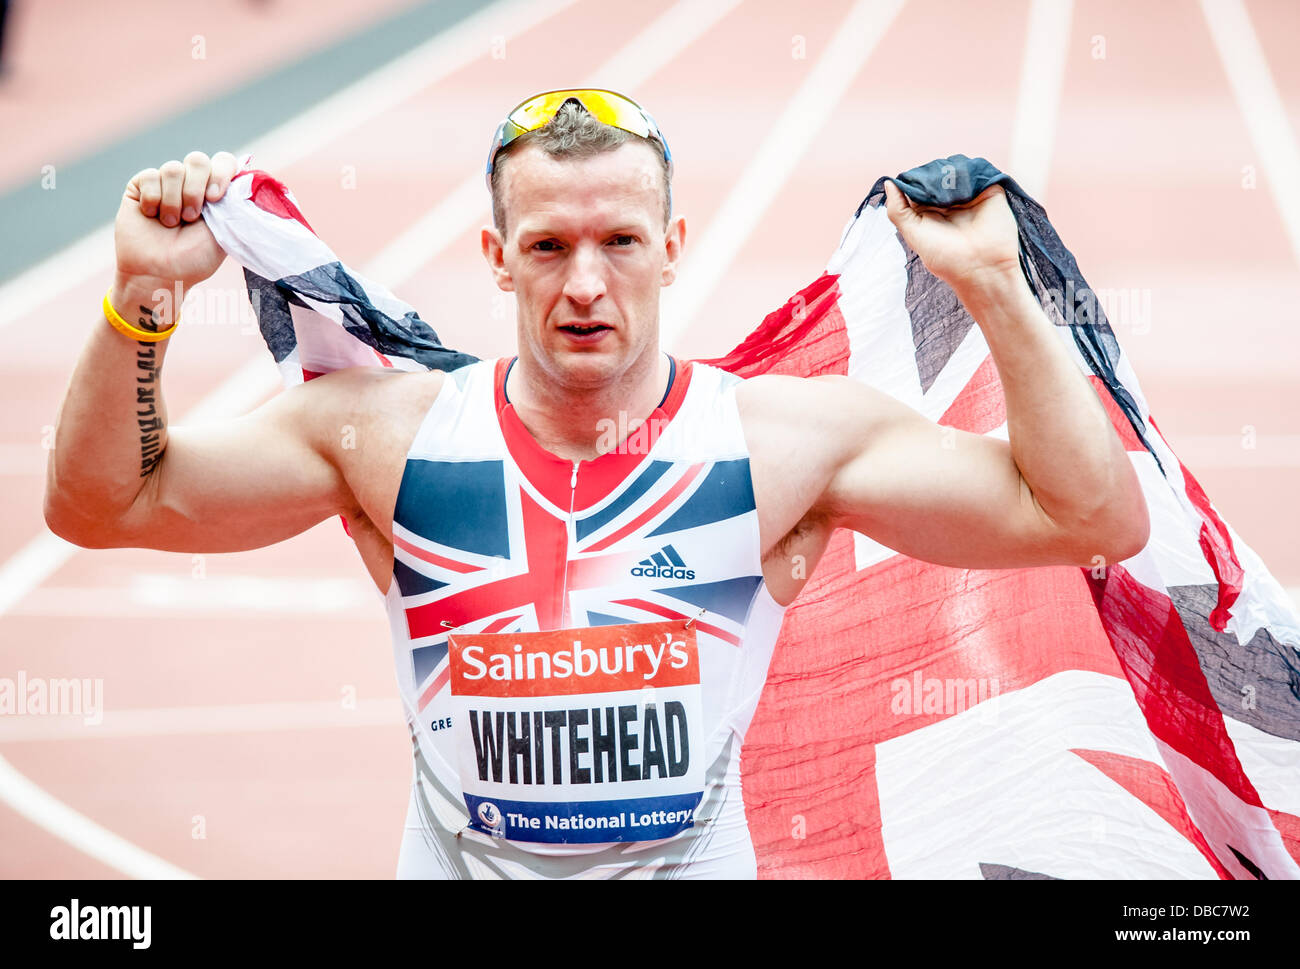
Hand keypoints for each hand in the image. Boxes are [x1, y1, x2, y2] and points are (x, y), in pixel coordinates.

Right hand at [113, 150, 238, 297]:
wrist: (157, 273)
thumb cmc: (193, 259)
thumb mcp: (224, 235)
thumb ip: (235, 207)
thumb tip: (246, 179)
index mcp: (215, 192)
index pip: (224, 162)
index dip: (221, 173)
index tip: (215, 198)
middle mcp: (191, 183)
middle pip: (198, 160)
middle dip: (195, 190)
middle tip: (191, 217)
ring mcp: (166, 183)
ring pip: (173, 168)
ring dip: (173, 201)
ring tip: (170, 223)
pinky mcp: (141, 185)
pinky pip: (150, 176)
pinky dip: (153, 200)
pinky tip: (151, 216)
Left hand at [883, 181, 1020, 291]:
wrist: (982, 267)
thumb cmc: (945, 257)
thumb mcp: (913, 234)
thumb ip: (898, 210)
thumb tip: (889, 183)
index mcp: (928, 211)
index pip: (917, 186)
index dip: (912, 181)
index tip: (911, 183)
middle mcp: (948, 201)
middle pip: (934, 175)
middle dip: (930, 176)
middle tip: (931, 188)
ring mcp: (968, 194)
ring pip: (954, 169)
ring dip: (948, 172)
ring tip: (947, 190)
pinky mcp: (989, 190)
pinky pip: (976, 171)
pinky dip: (967, 170)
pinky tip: (961, 182)